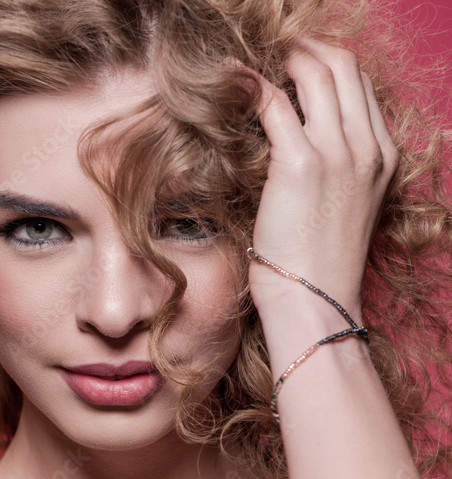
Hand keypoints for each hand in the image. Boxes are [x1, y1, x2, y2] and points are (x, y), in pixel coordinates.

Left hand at [248, 38, 398, 314]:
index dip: (323, 63)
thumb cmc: (316, 262)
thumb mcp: (340, 207)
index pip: (359, 85)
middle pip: (342, 66)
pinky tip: (227, 81)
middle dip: (303, 48)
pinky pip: (274, 103)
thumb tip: (293, 146)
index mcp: (382, 156)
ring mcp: (339, 152)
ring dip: (280, 58)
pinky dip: (248, 84)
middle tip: (270, 52)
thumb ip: (332, 170)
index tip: (292, 63)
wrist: (314, 298)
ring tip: (248, 62)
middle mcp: (367, 147)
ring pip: (314, 73)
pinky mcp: (301, 163)